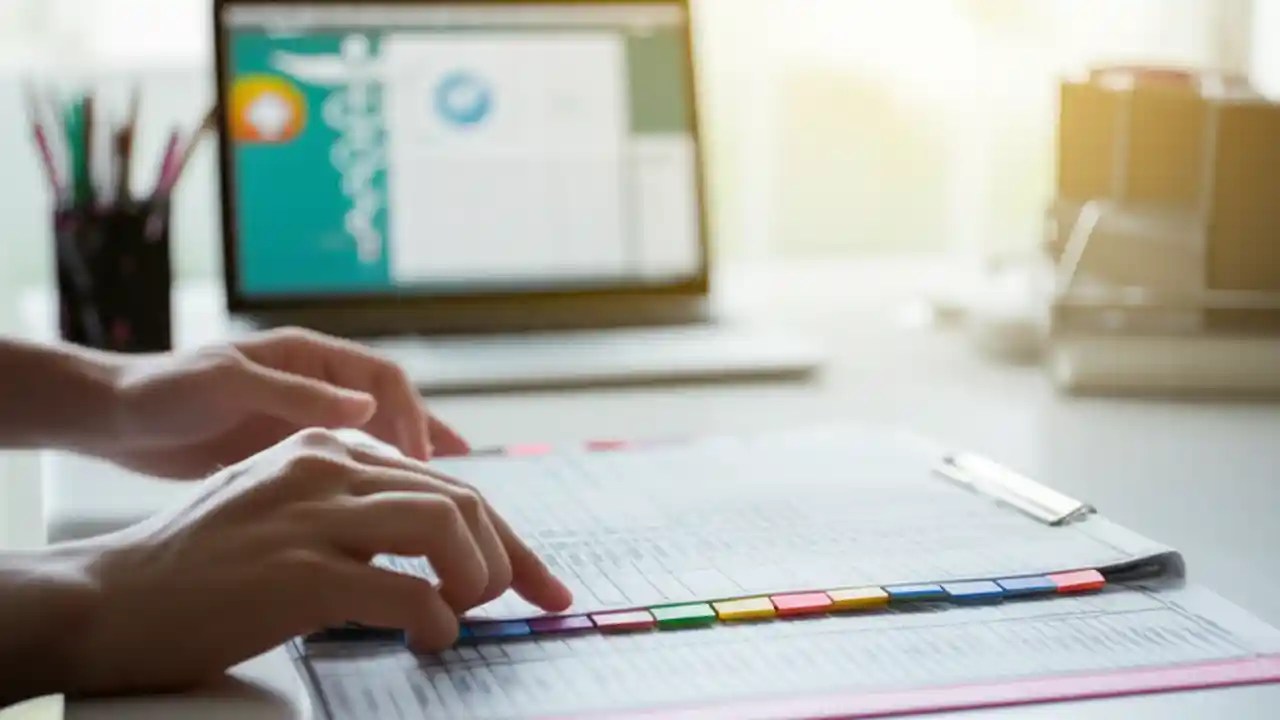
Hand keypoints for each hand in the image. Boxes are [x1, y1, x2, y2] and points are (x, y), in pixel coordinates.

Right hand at [65, 429, 571, 695]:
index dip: (506, 535)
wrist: (110, 597)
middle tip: (520, 602)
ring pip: (445, 525)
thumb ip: (357, 512)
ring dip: (477, 576)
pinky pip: (405, 592)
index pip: (447, 483)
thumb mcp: (288, 510)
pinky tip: (427, 638)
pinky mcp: (296, 572)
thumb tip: (444, 542)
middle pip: (460, 499)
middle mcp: (325, 467)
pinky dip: (436, 620)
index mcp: (328, 449)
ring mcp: (310, 516)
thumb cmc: (204, 566)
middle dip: (511, 557)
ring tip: (463, 611)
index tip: (543, 581)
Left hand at [101, 328, 468, 477]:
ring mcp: (303, 415)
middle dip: (425, 435)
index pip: (381, 378)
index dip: (409, 414)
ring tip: (447, 489)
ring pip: (376, 435)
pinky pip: (347, 460)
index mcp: (306, 355)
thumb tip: (366, 410)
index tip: (421, 458)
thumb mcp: (226, 384)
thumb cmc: (163, 391)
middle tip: (454, 476)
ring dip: (409, 457)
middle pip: (391, 405)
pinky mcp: (289, 447)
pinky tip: (391, 503)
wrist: (114, 420)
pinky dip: (375, 477)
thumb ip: (294, 394)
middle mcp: (314, 382)